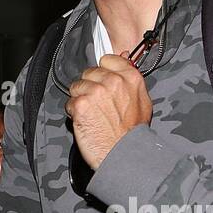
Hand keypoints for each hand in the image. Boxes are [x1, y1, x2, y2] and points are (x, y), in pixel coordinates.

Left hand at [65, 55, 151, 170]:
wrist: (124, 154)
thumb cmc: (133, 133)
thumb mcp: (143, 101)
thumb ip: (132, 78)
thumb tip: (124, 57)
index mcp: (130, 77)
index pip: (107, 59)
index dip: (103, 72)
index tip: (104, 83)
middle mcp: (112, 81)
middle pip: (89, 73)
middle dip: (90, 87)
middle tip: (100, 105)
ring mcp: (95, 92)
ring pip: (77, 87)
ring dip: (81, 100)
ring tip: (93, 115)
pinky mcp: (81, 105)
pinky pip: (70, 102)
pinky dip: (74, 113)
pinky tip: (87, 122)